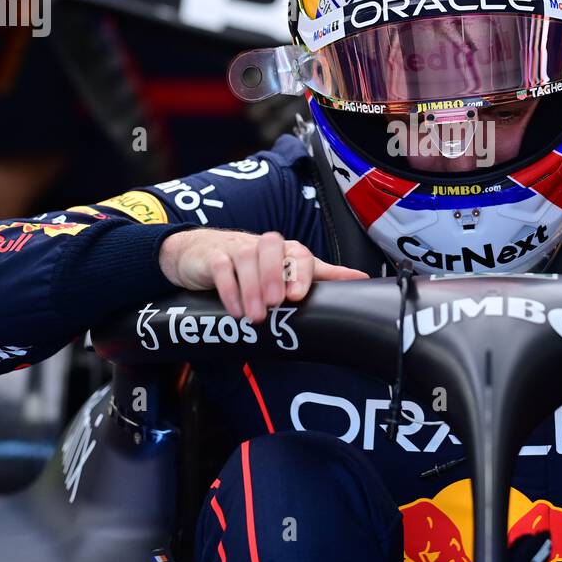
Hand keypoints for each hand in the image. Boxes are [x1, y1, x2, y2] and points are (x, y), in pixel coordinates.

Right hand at [159, 229, 367, 322]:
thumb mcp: (287, 269)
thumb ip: (320, 274)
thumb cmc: (253, 265)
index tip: (298, 296)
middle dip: (274, 276)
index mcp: (284, 249)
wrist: (201, 254)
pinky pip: (221, 268)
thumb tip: (360, 278)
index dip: (300, 273)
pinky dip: (228, 289)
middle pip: (271, 248)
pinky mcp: (213, 257)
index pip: (298, 253)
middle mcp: (262, 245)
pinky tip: (236, 311)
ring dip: (251, 288)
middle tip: (276, 303)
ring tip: (256, 316)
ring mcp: (236, 248)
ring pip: (245, 258)